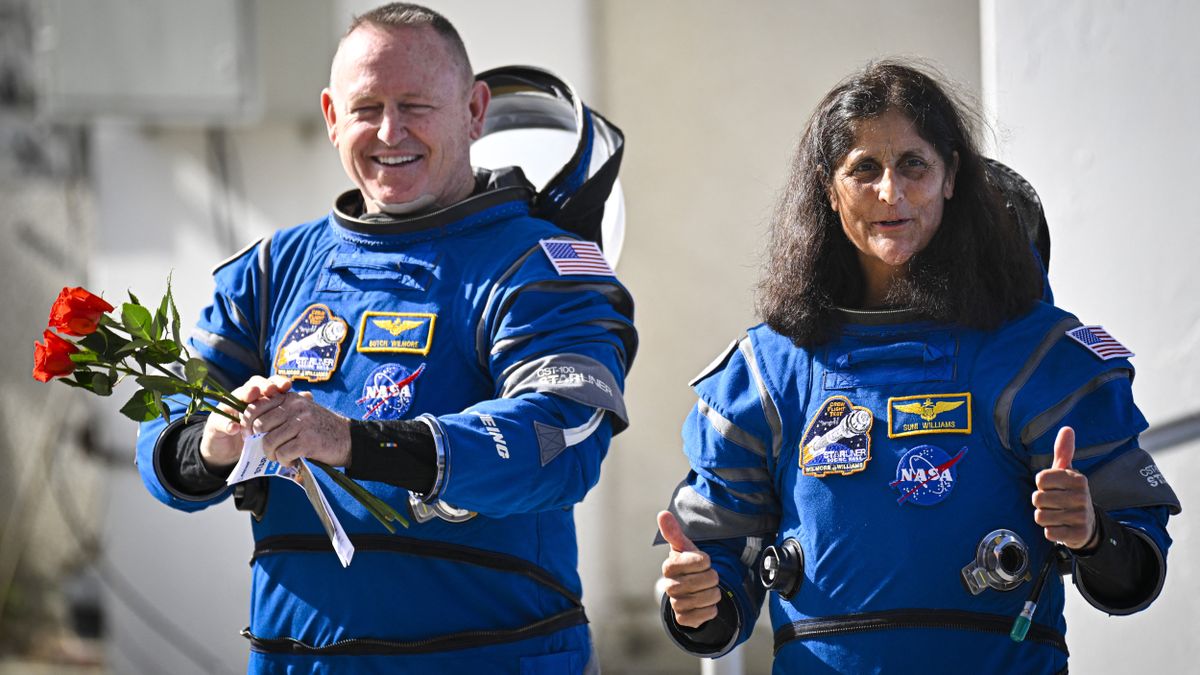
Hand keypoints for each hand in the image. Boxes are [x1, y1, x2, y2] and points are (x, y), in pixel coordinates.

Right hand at [200, 375, 292, 469]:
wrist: (229, 451)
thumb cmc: (255, 434)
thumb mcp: (271, 424)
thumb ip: (286, 409)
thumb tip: (308, 395)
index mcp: (259, 398)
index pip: (268, 384)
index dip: (277, 382)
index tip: (288, 385)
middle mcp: (243, 399)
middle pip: (252, 385)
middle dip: (262, 385)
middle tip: (270, 389)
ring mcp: (228, 410)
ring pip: (234, 398)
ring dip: (243, 396)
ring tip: (252, 397)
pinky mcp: (215, 424)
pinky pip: (219, 422)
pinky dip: (227, 424)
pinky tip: (234, 428)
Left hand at [241, 387, 350, 467]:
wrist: (349, 439)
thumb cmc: (320, 428)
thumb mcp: (301, 412)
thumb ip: (280, 411)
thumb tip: (250, 423)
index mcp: (290, 398)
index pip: (256, 406)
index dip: (247, 422)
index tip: (250, 435)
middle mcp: (295, 407)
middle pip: (259, 425)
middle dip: (257, 442)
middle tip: (267, 450)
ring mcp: (301, 423)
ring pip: (269, 441)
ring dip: (272, 454)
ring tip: (281, 457)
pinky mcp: (308, 441)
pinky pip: (283, 453)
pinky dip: (284, 461)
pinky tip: (293, 460)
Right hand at [658, 510, 721, 627]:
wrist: (686, 591)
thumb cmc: (686, 565)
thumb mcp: (683, 548)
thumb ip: (674, 532)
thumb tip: (662, 513)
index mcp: (670, 566)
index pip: (701, 561)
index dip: (706, 561)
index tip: (701, 561)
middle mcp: (669, 586)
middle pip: (707, 580)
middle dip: (713, 577)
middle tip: (707, 576)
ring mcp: (675, 604)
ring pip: (709, 598)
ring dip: (714, 593)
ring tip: (707, 589)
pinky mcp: (683, 619)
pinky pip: (706, 614)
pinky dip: (711, 609)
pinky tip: (704, 604)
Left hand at [1032, 427, 1097, 550]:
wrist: (1087, 524)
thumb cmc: (1069, 494)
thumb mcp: (1066, 473)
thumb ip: (1063, 452)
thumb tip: (1067, 428)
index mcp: (1078, 479)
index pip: (1040, 479)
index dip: (1041, 485)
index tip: (1053, 487)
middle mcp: (1082, 496)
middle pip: (1037, 499)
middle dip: (1041, 503)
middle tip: (1055, 504)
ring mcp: (1081, 516)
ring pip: (1040, 516)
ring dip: (1045, 517)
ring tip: (1057, 515)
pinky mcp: (1078, 534)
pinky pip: (1048, 532)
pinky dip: (1051, 531)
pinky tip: (1061, 527)